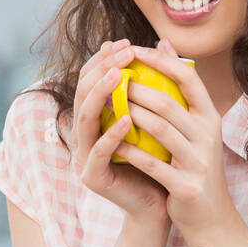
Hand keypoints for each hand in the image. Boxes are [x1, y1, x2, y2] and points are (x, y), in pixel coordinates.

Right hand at [70, 38, 169, 226]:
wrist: (161, 204)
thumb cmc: (160, 159)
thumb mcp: (159, 117)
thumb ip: (156, 85)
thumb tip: (164, 44)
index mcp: (97, 120)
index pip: (92, 82)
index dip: (104, 60)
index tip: (124, 42)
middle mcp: (86, 135)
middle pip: (83, 95)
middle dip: (102, 70)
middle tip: (122, 52)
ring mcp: (85, 156)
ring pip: (85, 120)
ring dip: (100, 94)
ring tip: (117, 75)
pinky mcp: (93, 177)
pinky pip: (100, 151)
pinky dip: (112, 133)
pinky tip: (127, 118)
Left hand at [118, 38, 237, 238]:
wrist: (210, 215)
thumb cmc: (194, 163)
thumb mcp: (195, 126)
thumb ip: (180, 89)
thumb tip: (164, 41)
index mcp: (210, 117)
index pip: (189, 77)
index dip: (160, 59)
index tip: (132, 48)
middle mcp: (208, 136)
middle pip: (169, 102)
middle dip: (137, 87)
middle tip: (111, 79)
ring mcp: (198, 162)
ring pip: (160, 130)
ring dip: (130, 115)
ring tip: (108, 105)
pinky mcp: (185, 186)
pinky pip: (152, 163)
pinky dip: (130, 151)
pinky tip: (112, 142)